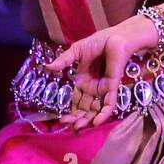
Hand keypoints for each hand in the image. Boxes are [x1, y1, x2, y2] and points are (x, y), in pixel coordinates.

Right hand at [43, 16, 154, 130]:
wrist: (116, 36)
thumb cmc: (98, 42)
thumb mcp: (76, 51)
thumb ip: (63, 61)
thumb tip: (47, 67)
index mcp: (84, 82)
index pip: (76, 101)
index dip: (70, 112)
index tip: (62, 120)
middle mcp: (93, 88)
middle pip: (85, 109)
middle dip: (77, 119)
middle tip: (69, 125)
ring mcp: (103, 89)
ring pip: (96, 110)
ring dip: (88, 120)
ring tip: (78, 127)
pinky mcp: (113, 87)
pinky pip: (109, 104)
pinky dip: (103, 114)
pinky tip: (96, 122)